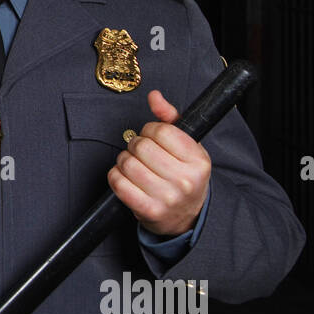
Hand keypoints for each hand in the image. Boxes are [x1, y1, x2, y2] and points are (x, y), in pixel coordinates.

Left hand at [107, 89, 210, 236]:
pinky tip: (124, 177)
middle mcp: (185, 180)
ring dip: (123, 160)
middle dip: (134, 145)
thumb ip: (171, 119)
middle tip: (139, 151)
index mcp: (198, 161)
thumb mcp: (188, 147)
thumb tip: (154, 96)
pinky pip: (119, 183)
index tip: (151, 136)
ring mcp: (167, 197)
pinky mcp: (149, 210)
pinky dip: (115, 176)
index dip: (149, 130)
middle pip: (141, 147)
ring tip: (132, 164)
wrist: (190, 217)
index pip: (161, 131)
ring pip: (127, 163)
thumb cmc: (185, 177)